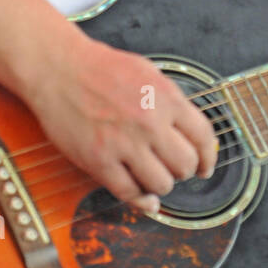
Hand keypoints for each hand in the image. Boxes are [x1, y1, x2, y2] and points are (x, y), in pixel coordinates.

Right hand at [26, 30, 217, 211]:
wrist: (59, 68)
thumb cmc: (101, 68)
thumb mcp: (148, 73)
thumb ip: (172, 102)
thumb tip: (193, 133)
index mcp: (165, 98)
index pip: (203, 138)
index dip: (208, 158)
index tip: (205, 167)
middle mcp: (149, 122)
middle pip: (185, 165)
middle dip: (183, 171)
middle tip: (173, 168)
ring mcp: (123, 143)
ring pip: (161, 184)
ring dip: (160, 185)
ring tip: (152, 175)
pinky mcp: (98, 160)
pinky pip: (128, 192)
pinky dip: (139, 199)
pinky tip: (141, 195)